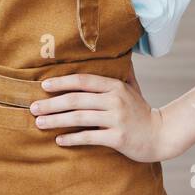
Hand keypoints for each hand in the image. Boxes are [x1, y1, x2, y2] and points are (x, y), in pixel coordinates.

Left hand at [29, 69, 172, 162]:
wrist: (161, 135)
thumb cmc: (141, 111)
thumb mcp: (132, 89)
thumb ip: (120, 74)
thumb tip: (116, 54)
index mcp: (114, 86)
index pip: (83, 81)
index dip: (61, 82)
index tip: (43, 86)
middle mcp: (114, 100)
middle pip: (76, 99)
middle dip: (51, 103)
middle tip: (33, 108)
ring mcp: (116, 119)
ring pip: (79, 118)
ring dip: (56, 121)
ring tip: (40, 123)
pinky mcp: (118, 137)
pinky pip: (89, 137)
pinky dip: (72, 138)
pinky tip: (59, 140)